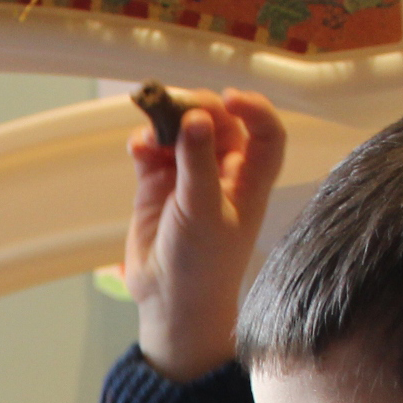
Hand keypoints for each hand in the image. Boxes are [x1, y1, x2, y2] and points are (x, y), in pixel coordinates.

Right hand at [124, 90, 287, 381]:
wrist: (170, 303)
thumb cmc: (202, 264)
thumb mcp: (204, 211)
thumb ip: (198, 163)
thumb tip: (195, 118)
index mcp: (250, 179)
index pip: (265, 131)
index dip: (254, 109)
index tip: (230, 99)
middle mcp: (223, 172)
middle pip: (217, 122)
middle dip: (197, 110)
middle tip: (175, 109)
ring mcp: (188, 176)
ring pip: (181, 131)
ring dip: (165, 124)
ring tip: (150, 135)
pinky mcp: (157, 185)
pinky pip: (152, 150)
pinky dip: (144, 143)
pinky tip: (138, 147)